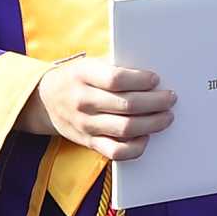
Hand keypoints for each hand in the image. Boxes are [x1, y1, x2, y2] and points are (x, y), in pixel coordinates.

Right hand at [18, 57, 174, 161]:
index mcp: (83, 75)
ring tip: (166, 116)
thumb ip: (115, 68)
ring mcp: (85, 124)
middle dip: (155, 102)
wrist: (46, 100)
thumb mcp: (90, 64)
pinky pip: (116, 151)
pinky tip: (146, 136)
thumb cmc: (78, 78)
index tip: (155, 79)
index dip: (140, 80)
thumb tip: (152, 77)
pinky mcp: (89, 142)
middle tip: (170, 98)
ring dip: (152, 123)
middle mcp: (82, 101)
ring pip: (125, 129)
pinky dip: (135, 147)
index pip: (116, 79)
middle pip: (126, 105)